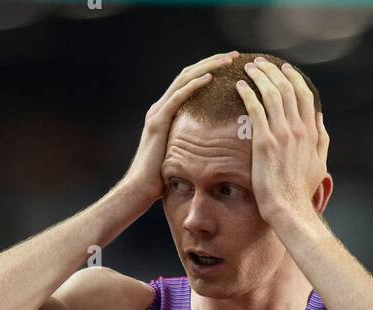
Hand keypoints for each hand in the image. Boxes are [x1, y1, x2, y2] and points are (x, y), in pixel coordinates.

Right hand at [122, 51, 239, 205]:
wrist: (139, 190)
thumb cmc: (160, 180)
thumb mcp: (179, 157)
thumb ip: (190, 146)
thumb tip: (212, 151)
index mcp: (166, 114)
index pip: (189, 83)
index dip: (209, 71)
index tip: (231, 67)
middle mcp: (160, 108)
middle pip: (188, 75)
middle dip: (212, 62)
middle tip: (234, 56)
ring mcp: (158, 113)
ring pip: (184, 79)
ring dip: (207, 67)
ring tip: (227, 60)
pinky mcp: (158, 122)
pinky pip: (178, 97)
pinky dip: (194, 85)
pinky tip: (210, 78)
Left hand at [235, 57, 329, 226]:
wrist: (290, 209)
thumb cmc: (302, 191)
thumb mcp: (319, 163)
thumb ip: (322, 138)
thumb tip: (319, 117)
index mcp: (311, 132)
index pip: (304, 95)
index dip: (293, 78)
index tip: (284, 68)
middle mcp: (298, 129)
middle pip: (286, 89)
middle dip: (273, 71)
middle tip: (261, 63)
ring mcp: (282, 135)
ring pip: (271, 94)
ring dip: (259, 77)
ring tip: (248, 68)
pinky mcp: (264, 143)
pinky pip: (255, 110)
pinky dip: (248, 94)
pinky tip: (240, 86)